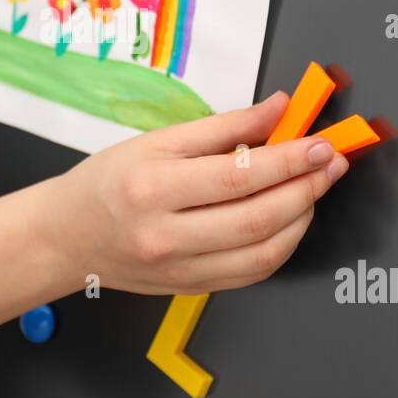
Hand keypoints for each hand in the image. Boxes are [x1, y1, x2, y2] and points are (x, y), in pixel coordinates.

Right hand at [53, 92, 348, 294]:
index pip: (240, 175)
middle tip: (330, 164)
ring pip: (262, 253)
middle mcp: (167, 235)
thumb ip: (223, 126)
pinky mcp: (191, 289)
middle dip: (306, 188)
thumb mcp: (156, 141)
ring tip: (314, 189)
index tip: (320, 143)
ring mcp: (181, 270)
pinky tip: (290, 220)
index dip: (290, 159)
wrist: (66, 237)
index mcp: (154, 188)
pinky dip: (282, 246)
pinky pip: (252, 273)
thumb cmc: (106, 182)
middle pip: (258, 218)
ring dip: (301, 219)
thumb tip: (278, 108)